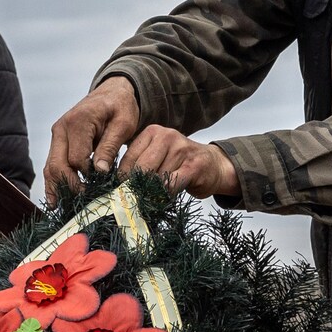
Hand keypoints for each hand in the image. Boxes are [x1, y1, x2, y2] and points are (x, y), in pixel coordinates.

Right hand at [43, 76, 141, 203]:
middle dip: (69, 186)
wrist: (112, 93)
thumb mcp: (123, 124)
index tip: (102, 185)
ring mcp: (57, 134)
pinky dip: (54, 182)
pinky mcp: (57, 141)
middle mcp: (62, 127)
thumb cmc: (120, 107)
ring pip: (50, 166)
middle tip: (85, 201)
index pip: (77, 158)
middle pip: (58, 164)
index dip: (88, 175)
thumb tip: (99, 172)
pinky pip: (52, 164)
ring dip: (57, 187)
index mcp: (79, 121)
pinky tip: (56, 200)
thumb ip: (110, 147)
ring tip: (63, 207)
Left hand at [123, 125, 239, 199]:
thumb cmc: (180, 164)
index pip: (128, 158)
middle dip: (137, 186)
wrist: (214, 165)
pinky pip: (171, 184)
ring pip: (156, 178)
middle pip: (141, 168)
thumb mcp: (157, 157)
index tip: (121, 191)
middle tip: (136, 198)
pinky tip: (166, 196)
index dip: (123, 178)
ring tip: (155, 195)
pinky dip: (165, 195)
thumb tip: (118, 185)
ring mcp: (181, 149)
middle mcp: (167, 136)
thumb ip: (139, 165)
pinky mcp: (194, 165)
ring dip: (153, 192)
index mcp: (152, 132)